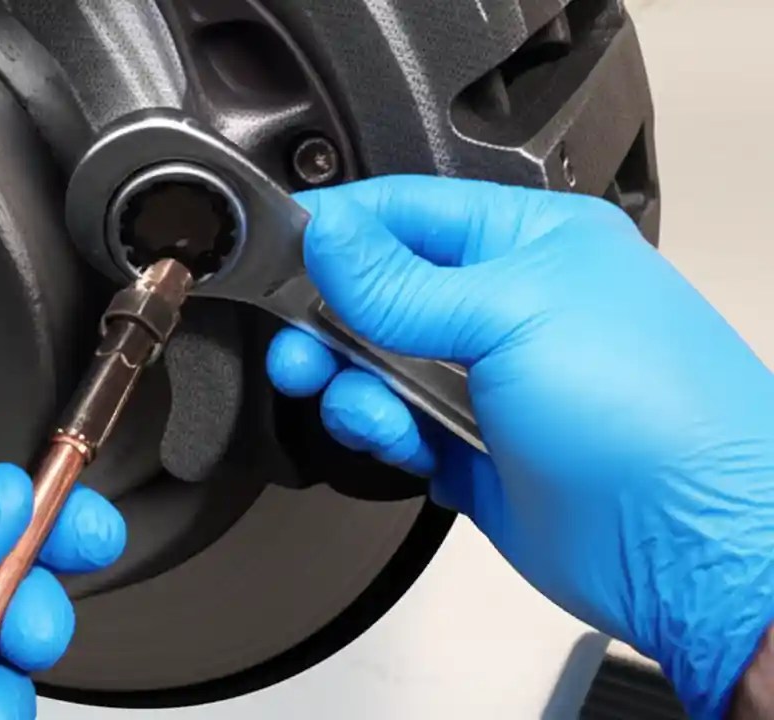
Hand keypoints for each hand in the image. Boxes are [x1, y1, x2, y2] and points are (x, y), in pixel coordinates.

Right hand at [266, 175, 773, 718]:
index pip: (405, 211)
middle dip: (328, 322)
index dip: (335, 229)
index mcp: (528, 243)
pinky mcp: (470, 447)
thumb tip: (327, 232)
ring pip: (374, 366)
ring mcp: (487, 380)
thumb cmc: (651, 415)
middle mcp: (504, 306)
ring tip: (375, 412)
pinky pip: (392, 426)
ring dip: (355, 388)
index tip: (273, 251)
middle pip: (375, 293)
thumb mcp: (514, 316)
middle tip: (300, 350)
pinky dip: (383, 435)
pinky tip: (407, 445)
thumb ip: (402, 281)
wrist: (687, 547)